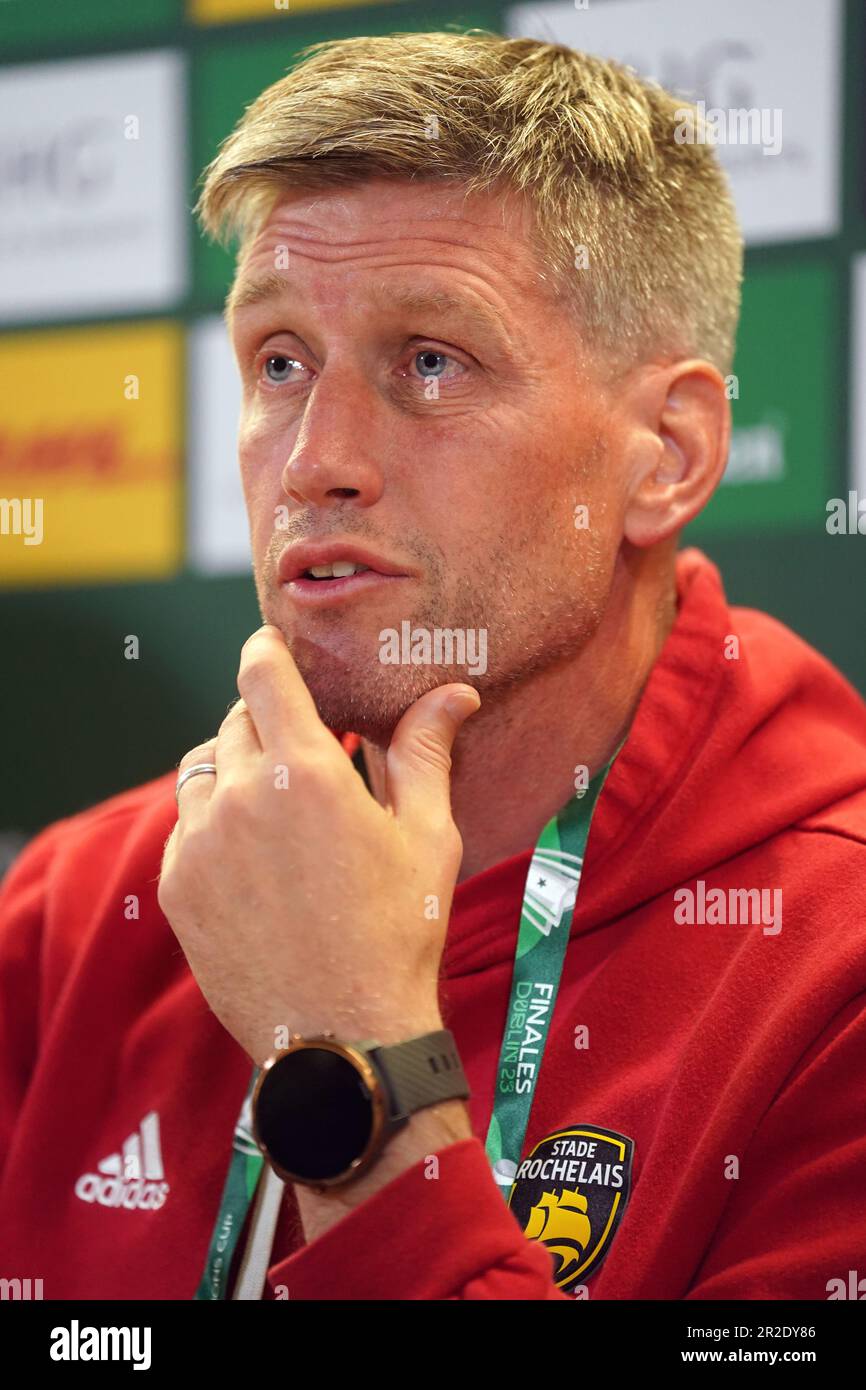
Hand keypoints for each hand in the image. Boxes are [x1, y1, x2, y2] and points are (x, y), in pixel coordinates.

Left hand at [157, 625, 479, 1065]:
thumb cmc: (399, 933)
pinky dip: (211, 823)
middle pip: (234, 720)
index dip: (266, 651)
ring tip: (273, 802)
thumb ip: (426, 753)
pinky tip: (251, 856)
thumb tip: (456, 693)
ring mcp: (199, 844)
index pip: (261, 673)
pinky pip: (184, 827)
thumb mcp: (427, 838)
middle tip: (301, 749)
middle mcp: (240, 797)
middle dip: (266, 720)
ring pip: (202, 770)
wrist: (342, 1036)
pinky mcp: (177, 887)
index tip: (275, 652)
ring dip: (233, 768)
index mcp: (305, 772)